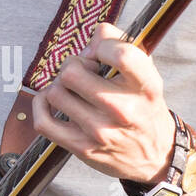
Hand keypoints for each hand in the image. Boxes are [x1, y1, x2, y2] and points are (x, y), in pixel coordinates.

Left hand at [31, 21, 175, 183]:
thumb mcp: (145, 74)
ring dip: (59, 85)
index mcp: (145, 87)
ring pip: (56, 92)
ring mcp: (100, 131)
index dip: (102, 46)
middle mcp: (123, 109)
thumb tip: (92, 39)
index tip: (101, 54)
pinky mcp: (82, 147)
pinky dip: (41, 105)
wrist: (154, 155)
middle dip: (74, 65)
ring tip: (73, 90)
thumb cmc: (144, 107)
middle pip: (72, 71)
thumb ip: (121, 44)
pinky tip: (53, 101)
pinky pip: (43, 121)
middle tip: (85, 73)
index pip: (120, 54)